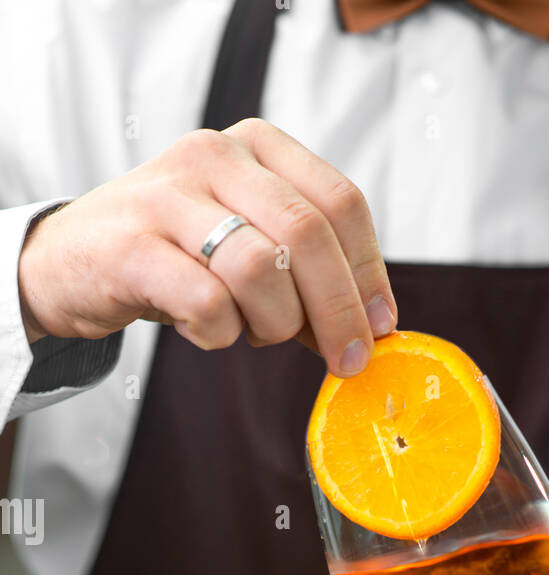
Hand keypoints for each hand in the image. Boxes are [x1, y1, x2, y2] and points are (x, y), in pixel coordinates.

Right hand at [17, 119, 396, 373]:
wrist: (74, 258)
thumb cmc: (179, 255)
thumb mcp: (250, 245)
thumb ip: (309, 275)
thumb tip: (372, 328)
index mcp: (259, 145)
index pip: (341, 204)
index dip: (369, 274)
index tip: (378, 327)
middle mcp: (216, 155)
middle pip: (308, 235)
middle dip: (338, 312)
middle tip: (346, 360)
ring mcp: (169, 195)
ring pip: (260, 269)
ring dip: (274, 323)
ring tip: (253, 332)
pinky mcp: (132, 246)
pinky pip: (207, 303)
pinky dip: (221, 334)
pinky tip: (208, 331)